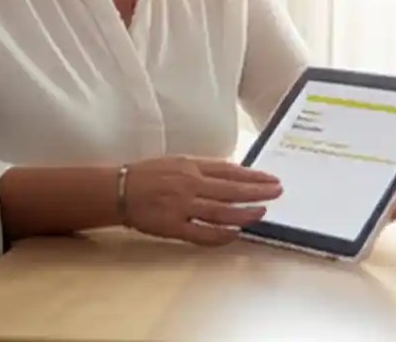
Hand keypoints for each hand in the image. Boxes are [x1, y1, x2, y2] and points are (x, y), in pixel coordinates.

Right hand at [122, 156, 282, 245]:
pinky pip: (202, 233)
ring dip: (244, 213)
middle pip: (231, 190)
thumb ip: (205, 168)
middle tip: (277, 192)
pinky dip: (221, 235)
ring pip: (221, 211)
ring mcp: (182, 206)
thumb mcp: (178, 161)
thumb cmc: (149, 174)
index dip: (253, 176)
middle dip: (257, 192)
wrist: (118, 190)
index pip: (230, 171)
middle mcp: (190, 184)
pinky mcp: (172, 226)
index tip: (271, 179)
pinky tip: (235, 233)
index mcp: (192, 166)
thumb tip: (234, 173)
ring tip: (262, 212)